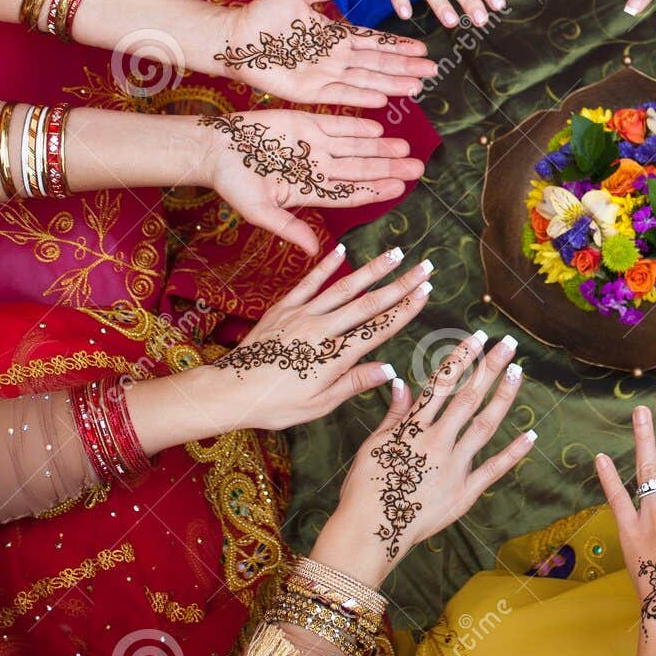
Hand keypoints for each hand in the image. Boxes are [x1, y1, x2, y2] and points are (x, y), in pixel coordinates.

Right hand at [199, 109, 424, 253]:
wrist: (213, 148)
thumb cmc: (232, 183)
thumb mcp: (258, 210)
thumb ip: (288, 227)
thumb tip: (313, 251)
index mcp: (310, 190)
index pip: (350, 192)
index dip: (374, 191)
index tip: (399, 189)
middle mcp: (317, 168)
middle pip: (360, 170)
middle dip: (387, 168)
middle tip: (416, 167)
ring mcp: (313, 144)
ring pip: (355, 147)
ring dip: (379, 147)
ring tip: (405, 147)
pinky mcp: (305, 122)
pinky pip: (337, 124)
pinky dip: (356, 125)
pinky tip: (378, 127)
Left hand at [208, 0, 438, 107]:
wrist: (234, 38)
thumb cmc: (262, 16)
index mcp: (335, 36)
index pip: (373, 42)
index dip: (397, 46)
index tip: (421, 48)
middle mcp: (335, 58)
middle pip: (377, 64)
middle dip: (405, 67)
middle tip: (433, 71)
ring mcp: (325, 76)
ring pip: (366, 80)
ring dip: (392, 83)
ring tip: (417, 86)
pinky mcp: (311, 91)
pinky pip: (342, 93)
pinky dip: (363, 96)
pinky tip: (384, 98)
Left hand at [210, 246, 431, 430]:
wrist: (230, 391)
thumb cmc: (275, 405)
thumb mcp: (319, 404)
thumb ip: (354, 383)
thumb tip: (388, 370)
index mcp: (333, 356)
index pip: (378, 328)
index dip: (405, 309)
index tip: (425, 292)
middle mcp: (322, 330)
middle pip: (368, 303)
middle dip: (400, 284)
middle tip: (424, 266)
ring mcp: (302, 315)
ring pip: (344, 287)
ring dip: (372, 269)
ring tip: (395, 253)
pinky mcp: (283, 309)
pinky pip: (309, 282)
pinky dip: (326, 266)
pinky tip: (342, 251)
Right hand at [317, 331, 533, 583]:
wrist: (371, 532)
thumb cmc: (365, 488)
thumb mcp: (373, 444)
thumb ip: (393, 413)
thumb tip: (402, 381)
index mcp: (414, 427)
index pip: (442, 383)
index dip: (462, 357)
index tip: (478, 336)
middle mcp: (438, 441)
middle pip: (469, 396)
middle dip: (490, 367)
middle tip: (508, 343)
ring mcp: (454, 466)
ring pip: (485, 424)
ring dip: (503, 396)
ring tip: (518, 372)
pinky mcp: (465, 492)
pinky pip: (494, 468)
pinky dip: (514, 452)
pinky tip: (530, 433)